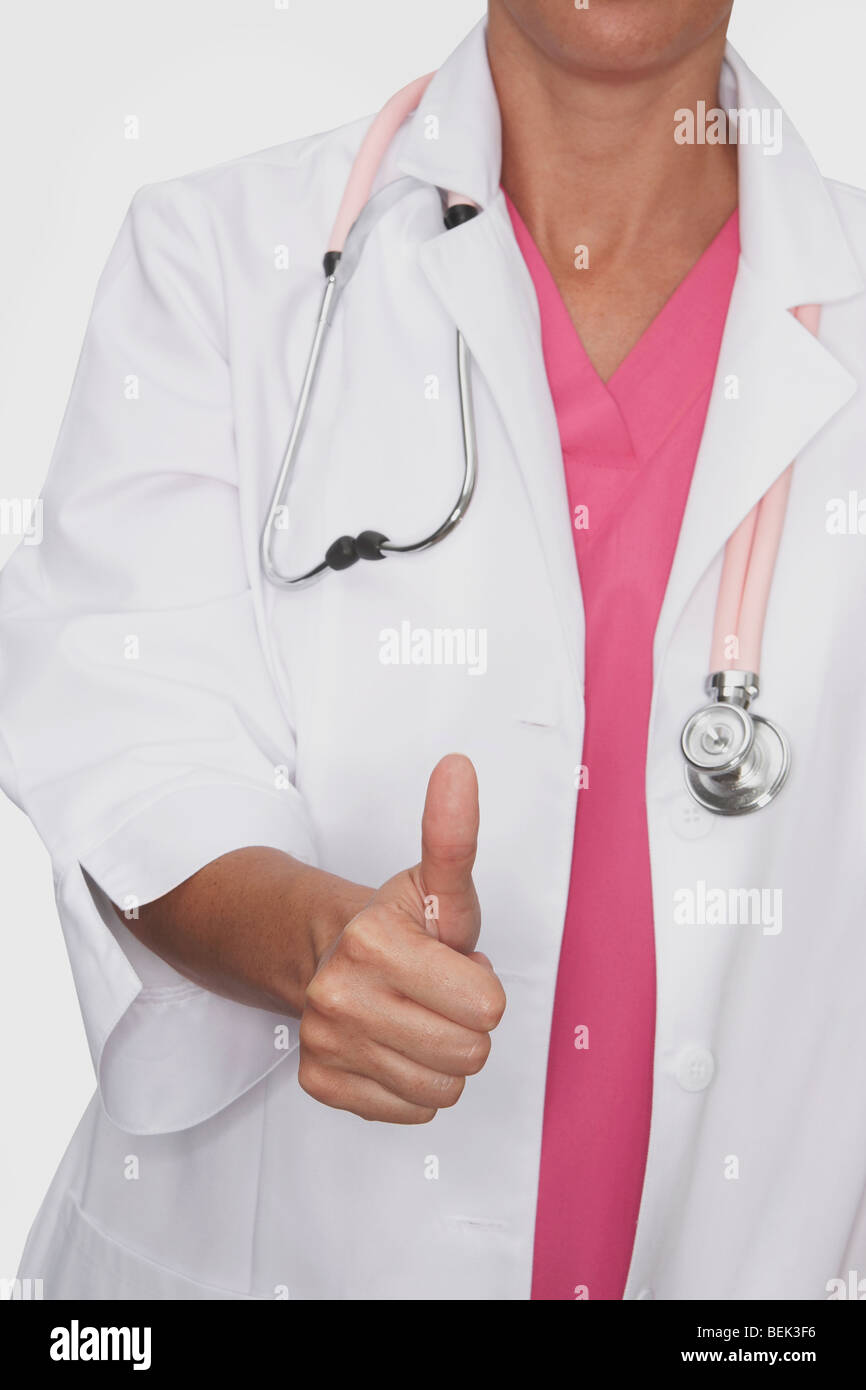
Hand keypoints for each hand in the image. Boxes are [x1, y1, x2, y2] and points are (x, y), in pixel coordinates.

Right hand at [298, 754, 505, 1122]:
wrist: (330, 954)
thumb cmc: (402, 925)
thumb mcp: (438, 883)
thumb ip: (453, 834)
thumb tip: (458, 765)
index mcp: (373, 941)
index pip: (488, 1007)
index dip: (481, 985)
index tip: (452, 963)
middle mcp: (339, 994)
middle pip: (469, 1054)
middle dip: (467, 1025)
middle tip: (437, 994)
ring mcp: (325, 1042)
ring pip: (443, 1090)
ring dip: (443, 1059)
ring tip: (418, 1018)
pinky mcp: (321, 1084)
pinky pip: (411, 1111)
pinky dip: (413, 1085)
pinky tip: (395, 1046)